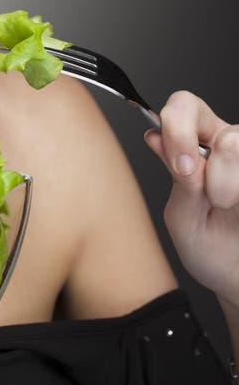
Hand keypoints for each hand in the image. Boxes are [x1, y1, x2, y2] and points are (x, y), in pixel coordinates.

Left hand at [144, 90, 238, 306]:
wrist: (236, 278)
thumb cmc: (208, 247)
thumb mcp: (183, 218)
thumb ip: (179, 181)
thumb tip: (154, 137)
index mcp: (194, 143)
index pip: (184, 105)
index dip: (180, 128)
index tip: (182, 168)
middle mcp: (227, 143)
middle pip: (227, 134)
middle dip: (216, 173)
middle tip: (214, 200)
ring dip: (231, 186)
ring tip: (229, 209)